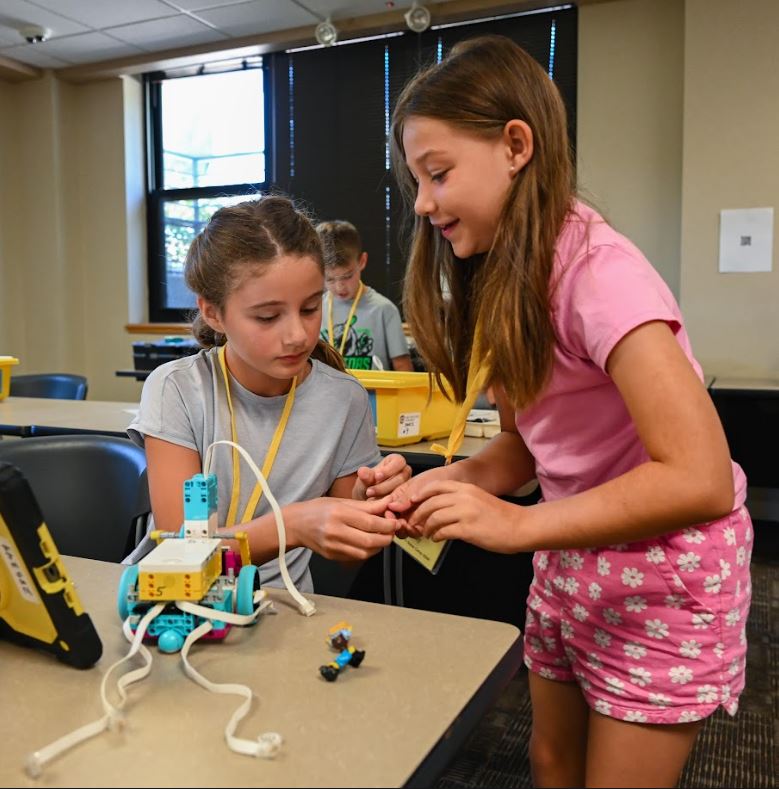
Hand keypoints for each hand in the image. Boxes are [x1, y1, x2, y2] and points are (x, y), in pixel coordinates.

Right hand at [293, 497, 398, 560]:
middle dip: (386, 537)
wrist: (295, 525)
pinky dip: (368, 551)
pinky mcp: (333, 556)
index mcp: (338, 514)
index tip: (395, 521)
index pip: (370, 523)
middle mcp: (335, 531)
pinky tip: (370, 543)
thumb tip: (388, 504)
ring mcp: (333, 546)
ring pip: (365, 553)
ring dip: (379, 546)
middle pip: (370, 541)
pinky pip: (357, 557)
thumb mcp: (341, 501)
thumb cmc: (319, 509)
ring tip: (383, 537)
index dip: (387, 524)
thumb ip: (366, 506)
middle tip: (392, 531)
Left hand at [352, 453, 411, 500]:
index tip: (376, 477)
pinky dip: (389, 506)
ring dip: (386, 498)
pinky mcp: (406, 500)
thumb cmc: (368, 484)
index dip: (388, 470)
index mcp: (397, 461)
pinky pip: (401, 504)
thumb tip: (362, 471)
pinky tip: (378, 509)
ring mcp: (408, 487)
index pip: (398, 462)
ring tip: (371, 501)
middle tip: (369, 492)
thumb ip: (365, 476)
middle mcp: (405, 473)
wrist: (367, 499)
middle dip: (384, 486)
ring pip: (402, 492)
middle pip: (401, 479)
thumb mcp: (365, 479)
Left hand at [405, 480, 523, 552]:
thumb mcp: (479, 499)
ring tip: (427, 533)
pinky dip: (436, 535)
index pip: (436, 486)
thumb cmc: (501, 516)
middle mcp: (464, 498)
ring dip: (426, 527)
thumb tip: (440, 508)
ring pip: (434, 517)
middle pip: (431, 503)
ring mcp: (466, 513)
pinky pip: (444, 531)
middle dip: (418, 514)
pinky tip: (437, 538)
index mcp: (467, 489)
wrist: (520, 526)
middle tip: (415, 522)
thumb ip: (461, 500)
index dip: (421, 494)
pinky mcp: (468, 529)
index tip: (412, 501)